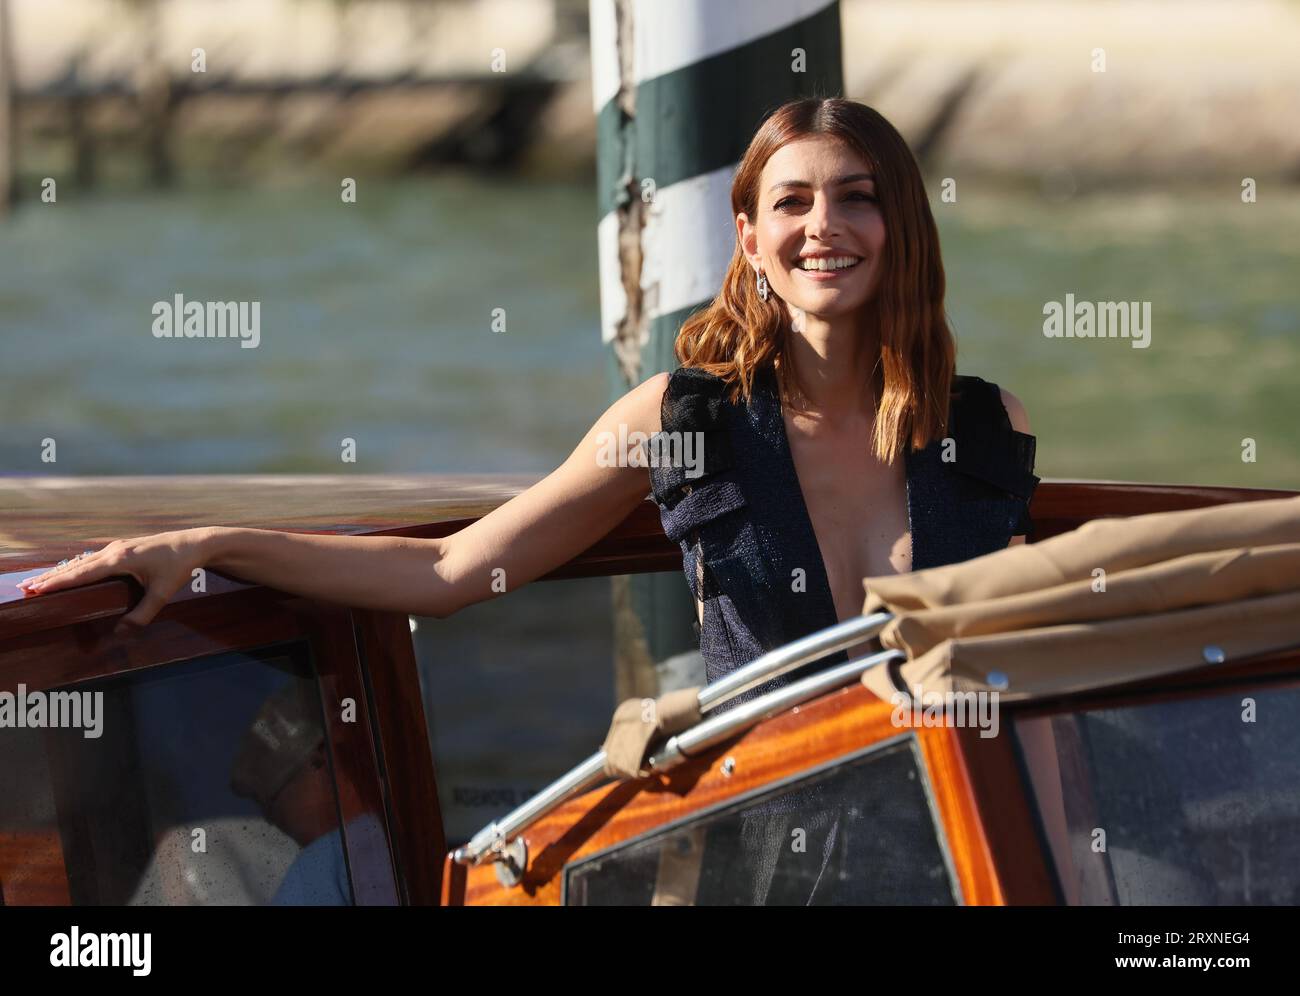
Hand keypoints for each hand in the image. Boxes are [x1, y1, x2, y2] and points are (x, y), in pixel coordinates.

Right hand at [16, 528, 214, 633]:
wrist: (196, 543)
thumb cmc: (180, 566)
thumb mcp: (163, 593)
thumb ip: (143, 614)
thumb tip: (122, 632)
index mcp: (119, 559)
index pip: (81, 574)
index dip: (57, 583)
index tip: (36, 590)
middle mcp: (113, 550)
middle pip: (75, 567)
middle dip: (49, 578)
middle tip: (24, 588)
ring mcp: (117, 547)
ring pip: (81, 561)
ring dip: (60, 572)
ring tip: (38, 582)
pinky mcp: (123, 548)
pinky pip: (92, 559)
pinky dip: (75, 567)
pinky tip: (68, 572)